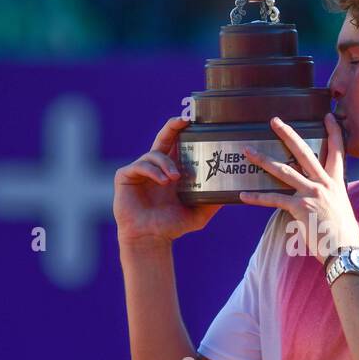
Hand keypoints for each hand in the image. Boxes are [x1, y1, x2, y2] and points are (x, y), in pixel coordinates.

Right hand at [114, 116, 220, 247]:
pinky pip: (140, 165)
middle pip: (164, 137)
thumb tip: (233, 193)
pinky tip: (162, 181)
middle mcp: (156, 166)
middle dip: (173, 126)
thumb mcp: (198, 214)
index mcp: (172, 170)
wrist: (150, 239)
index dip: (185, 131)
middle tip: (184, 120)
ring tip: (175, 178)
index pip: (179, 144)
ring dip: (166, 163)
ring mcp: (140, 170)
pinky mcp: (125, 176)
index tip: (196, 120)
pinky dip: (153, 171)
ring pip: (154, 154)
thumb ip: (212, 203)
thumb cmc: (172, 226)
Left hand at [239, 113, 358, 262]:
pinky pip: (274, 199)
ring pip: (283, 171)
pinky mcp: (300, 208)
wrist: (345, 251)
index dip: (333, 131)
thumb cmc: (343, 234)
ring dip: (263, 160)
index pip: (337, 150)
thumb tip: (315, 197)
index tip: (327, 116)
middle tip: (274, 121)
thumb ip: (327, 197)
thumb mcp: (340, 208)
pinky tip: (243, 196)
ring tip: (247, 151)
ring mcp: (312, 194)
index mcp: (336, 182)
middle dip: (288, 134)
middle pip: (304, 152)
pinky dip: (257, 198)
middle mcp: (324, 184)